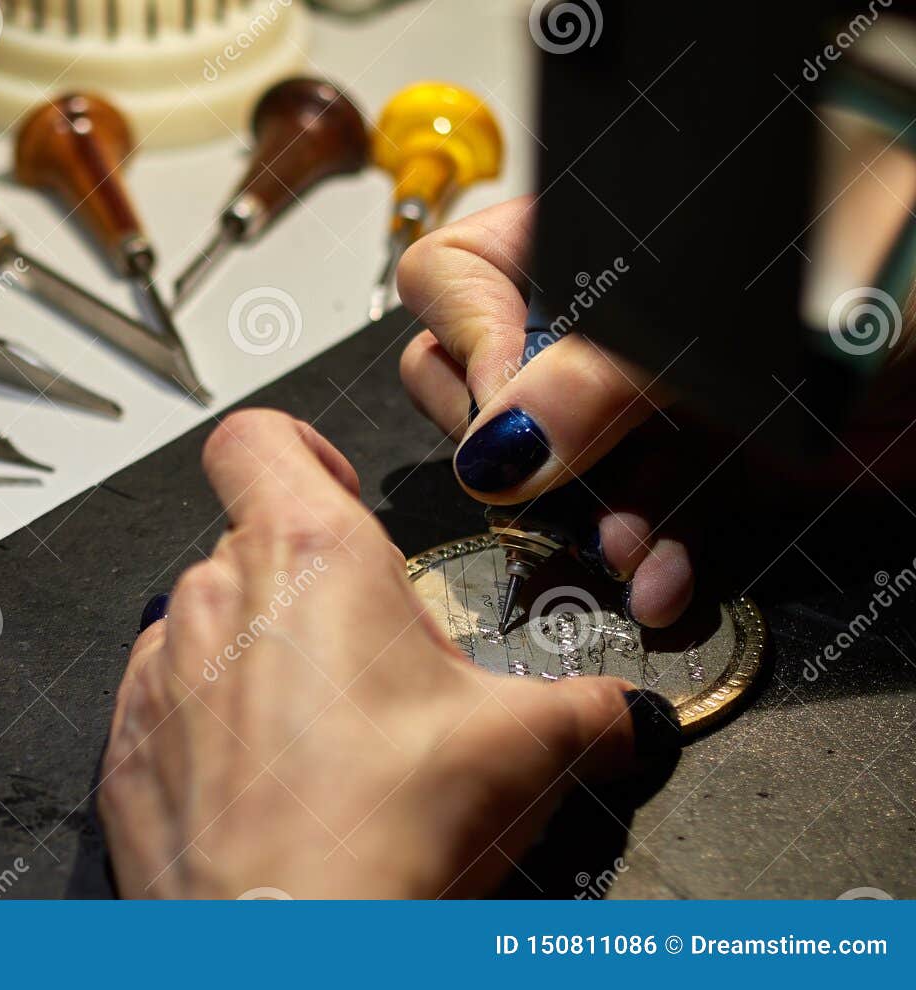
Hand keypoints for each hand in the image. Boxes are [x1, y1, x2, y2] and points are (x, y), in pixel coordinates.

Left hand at [97, 410, 674, 898]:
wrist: (293, 954)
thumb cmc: (390, 834)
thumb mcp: (530, 749)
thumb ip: (586, 705)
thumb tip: (619, 713)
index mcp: (307, 556)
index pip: (256, 438)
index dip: (296, 450)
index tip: (336, 490)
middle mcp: (213, 600)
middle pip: (248, 546)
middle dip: (309, 587)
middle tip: (372, 665)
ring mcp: (155, 678)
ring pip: (204, 630)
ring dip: (255, 661)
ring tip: (323, 742)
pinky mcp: (125, 754)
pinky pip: (162, 710)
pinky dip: (205, 731)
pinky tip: (265, 789)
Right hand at [397, 196, 703, 626]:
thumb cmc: (874, 243)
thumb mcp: (708, 303)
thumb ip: (599, 373)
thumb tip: (496, 453)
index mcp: (582, 230)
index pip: (450, 276)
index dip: (465, 340)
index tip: (513, 399)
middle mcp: (601, 311)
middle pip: (480, 387)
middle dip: (509, 455)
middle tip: (551, 467)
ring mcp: (654, 388)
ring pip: (561, 473)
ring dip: (580, 524)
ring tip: (620, 539)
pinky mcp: (716, 459)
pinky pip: (649, 517)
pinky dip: (653, 558)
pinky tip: (665, 575)